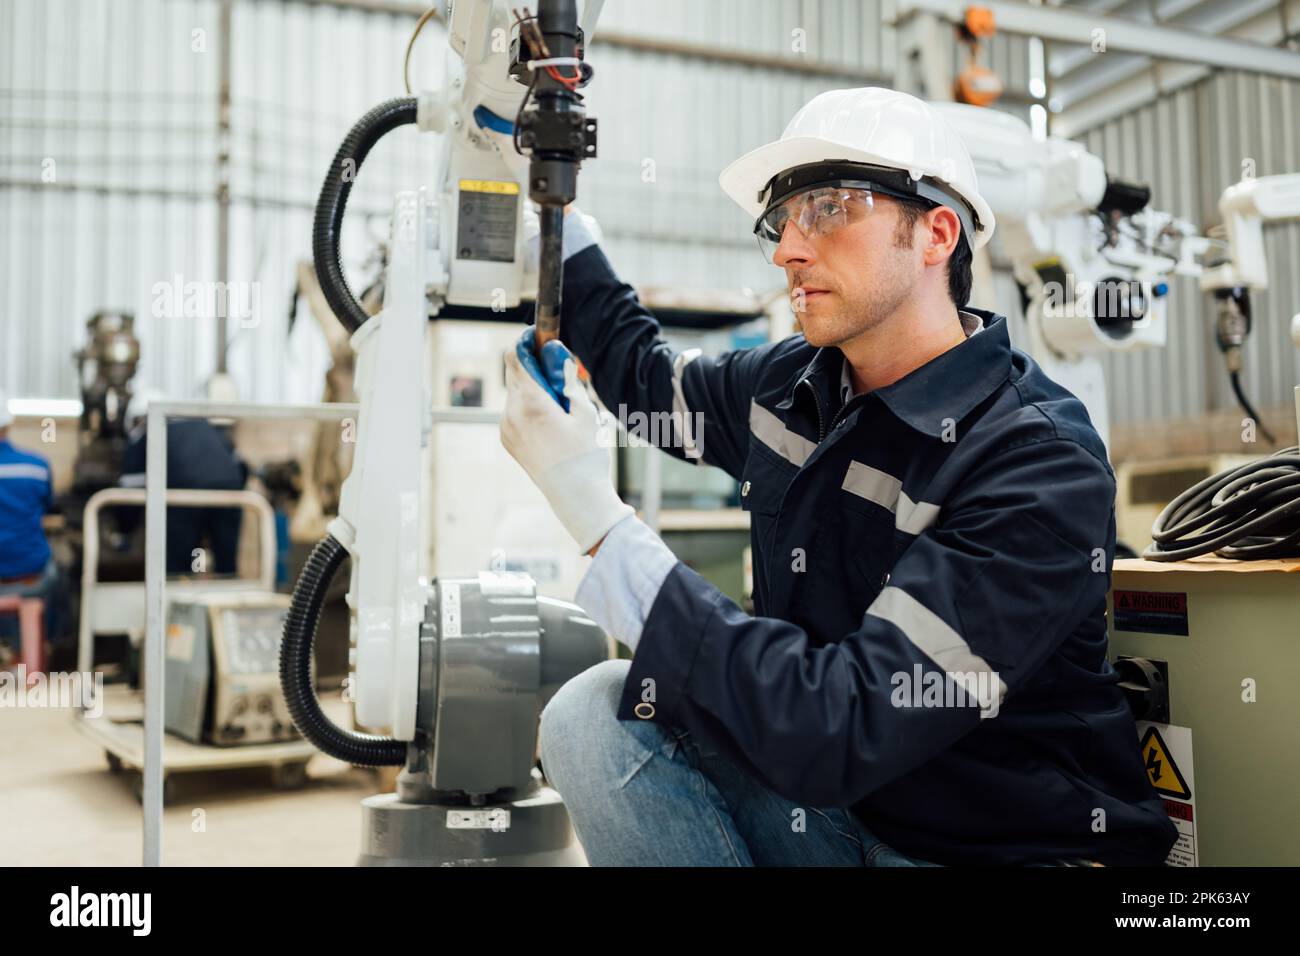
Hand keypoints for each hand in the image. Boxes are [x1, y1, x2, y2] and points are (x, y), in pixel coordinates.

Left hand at [500, 329, 632, 552]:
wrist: (576, 496)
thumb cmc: (585, 455)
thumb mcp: (585, 412)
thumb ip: (568, 380)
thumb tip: (557, 356)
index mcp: (530, 402)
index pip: (515, 356)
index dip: (527, 343)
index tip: (541, 339)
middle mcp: (511, 413)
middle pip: (514, 373)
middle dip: (535, 367)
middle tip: (560, 374)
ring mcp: (506, 428)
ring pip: (515, 393)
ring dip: (533, 388)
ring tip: (560, 405)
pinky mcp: (507, 440)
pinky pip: (514, 412)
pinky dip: (528, 407)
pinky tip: (551, 421)